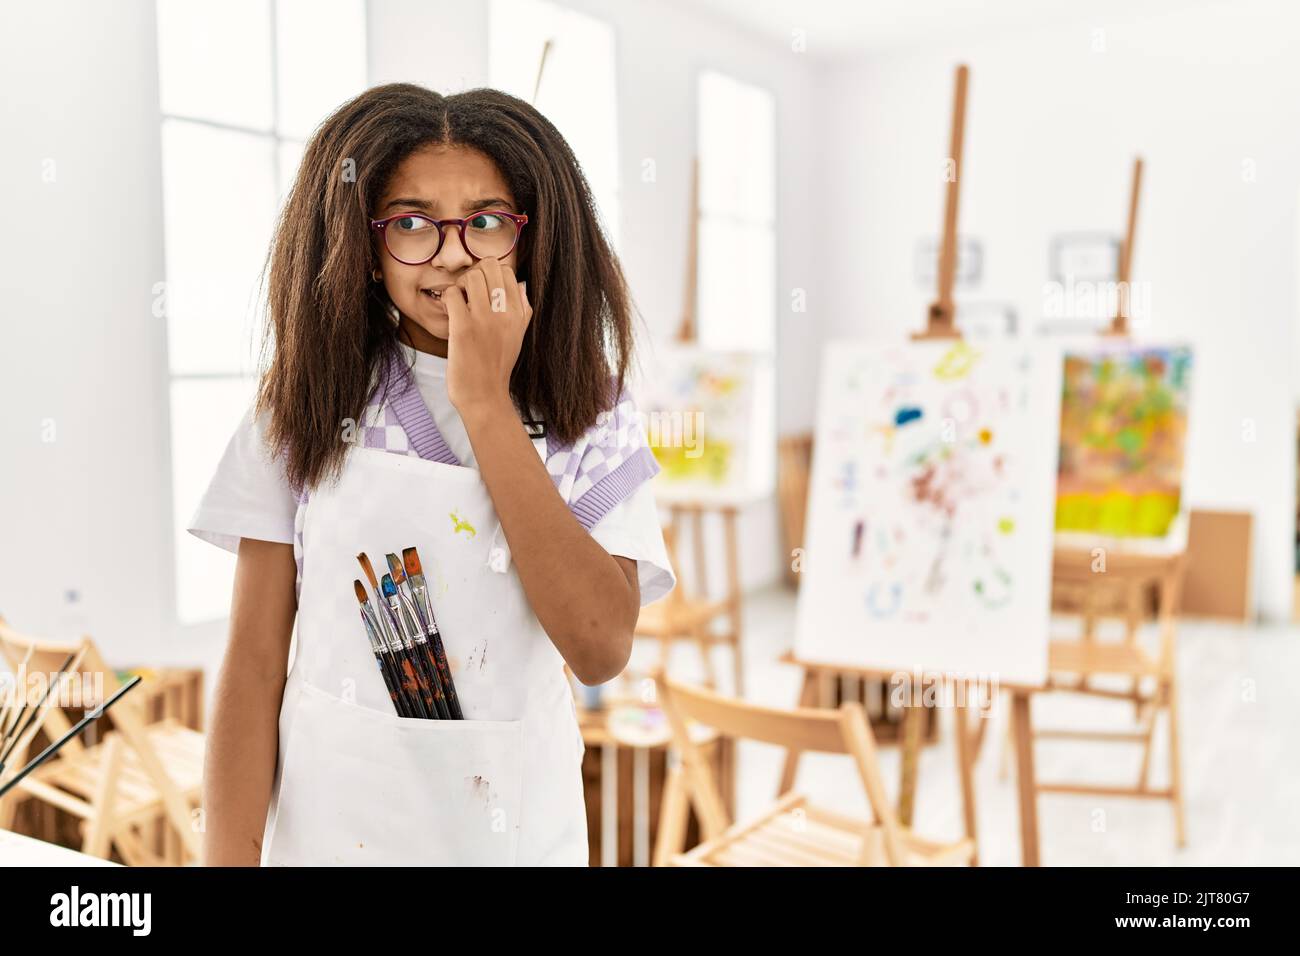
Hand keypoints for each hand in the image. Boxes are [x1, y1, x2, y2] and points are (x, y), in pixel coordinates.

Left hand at [443, 256, 532, 418]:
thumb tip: (522, 285)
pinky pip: (453, 293)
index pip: (507, 270)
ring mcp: (485, 320)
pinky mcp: (463, 328)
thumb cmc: (497, 367)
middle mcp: (505, 314)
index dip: (490, 274)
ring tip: (460, 303)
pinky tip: (450, 312)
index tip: (482, 291)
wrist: (484, 396)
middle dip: (475, 274)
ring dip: (461, 285)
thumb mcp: (518, 337)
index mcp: (519, 314)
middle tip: (469, 294)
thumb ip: (523, 310)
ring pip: (471, 276)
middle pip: (490, 266)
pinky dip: (448, 298)